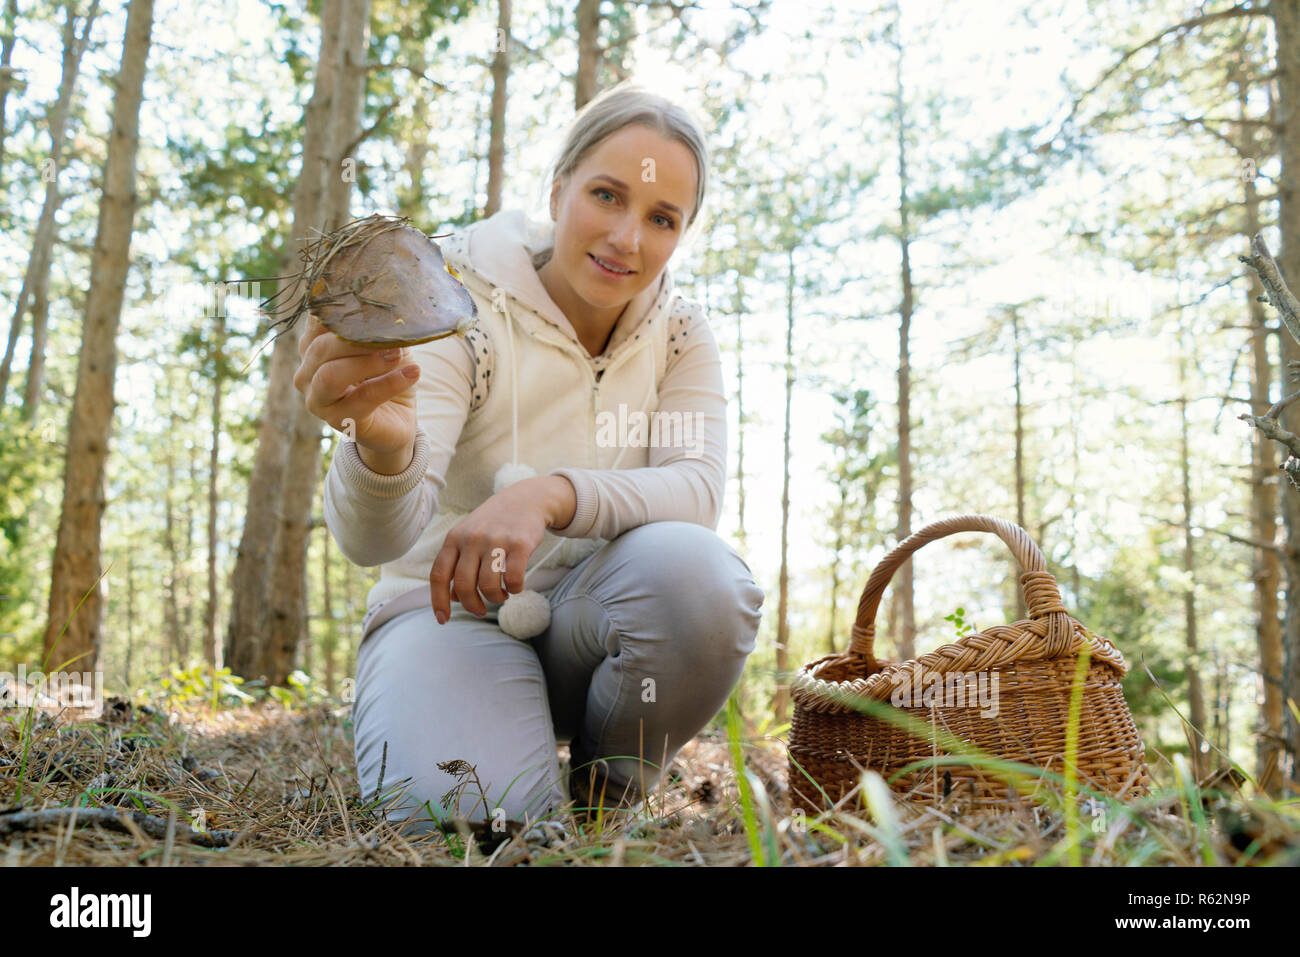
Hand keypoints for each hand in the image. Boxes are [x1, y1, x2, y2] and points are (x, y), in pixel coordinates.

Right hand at [293, 313, 419, 472]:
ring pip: (331, 375)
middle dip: (356, 340)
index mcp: (312, 347)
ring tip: (399, 355)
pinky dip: (390, 383)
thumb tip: (388, 303)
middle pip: (320, 348)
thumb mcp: (382, 344)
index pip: (316, 322)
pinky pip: (362, 398)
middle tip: (392, 336)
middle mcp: (306, 373)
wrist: (397, 419)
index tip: (367, 300)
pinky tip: (412, 373)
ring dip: (368, 362)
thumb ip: (376, 326)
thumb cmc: (386, 375)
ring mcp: (317, 399)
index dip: (338, 309)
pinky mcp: (339, 420)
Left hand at [429, 479, 554, 622]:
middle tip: (481, 610)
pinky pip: (513, 579)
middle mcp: (472, 539)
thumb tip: (452, 597)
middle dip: (472, 606)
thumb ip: (457, 564)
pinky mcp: (520, 544)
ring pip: (488, 586)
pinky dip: (514, 589)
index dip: (438, 601)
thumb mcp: (468, 537)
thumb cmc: (493, 524)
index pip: (439, 575)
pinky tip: (515, 586)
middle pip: (464, 586)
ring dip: (495, 598)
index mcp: (454, 538)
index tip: (443, 619)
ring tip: (501, 595)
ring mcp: (496, 540)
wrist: (526, 499)